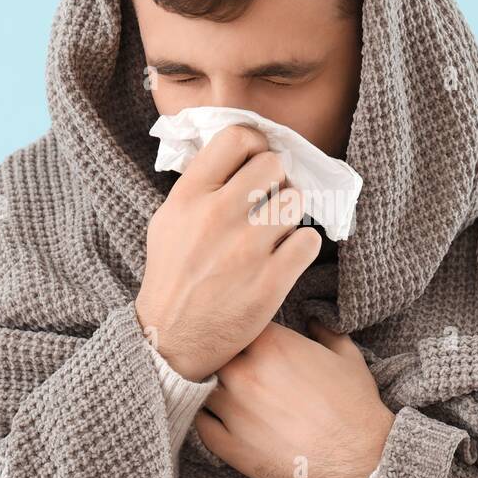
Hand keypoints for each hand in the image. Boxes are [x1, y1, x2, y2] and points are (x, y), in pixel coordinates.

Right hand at [136, 124, 321, 380]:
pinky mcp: (270, 281)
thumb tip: (240, 153)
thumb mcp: (168, 220)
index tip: (259, 160)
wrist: (171, 339)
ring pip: (294, 201)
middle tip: (271, 199)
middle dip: (277, 180)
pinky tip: (286, 256)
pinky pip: (309, 240)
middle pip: (273, 164)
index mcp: (188, 197)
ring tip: (275, 233)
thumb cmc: (174, 276)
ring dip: (289, 214)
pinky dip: (302, 246)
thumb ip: (199, 185)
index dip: (257, 144)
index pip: (237, 138)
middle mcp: (216, 216)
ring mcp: (245, 249)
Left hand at [194, 318, 395, 477]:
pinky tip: (216, 417)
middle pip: (211, 354)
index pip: (235, 325)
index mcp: (272, 345)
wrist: (359, 457)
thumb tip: (312, 320)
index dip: (238, 331)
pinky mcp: (228, 445)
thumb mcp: (346, 356)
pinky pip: (199, 424)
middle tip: (231, 365)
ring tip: (223, 392)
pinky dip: (204, 418)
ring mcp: (233, 410)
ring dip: (209, 387)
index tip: (245, 339)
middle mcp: (245, 373)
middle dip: (219, 357)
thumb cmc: (355, 405)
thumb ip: (324, 331)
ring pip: (199, 387)